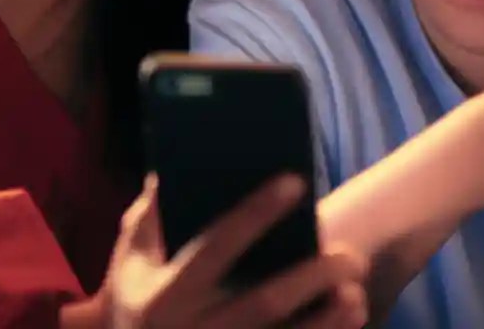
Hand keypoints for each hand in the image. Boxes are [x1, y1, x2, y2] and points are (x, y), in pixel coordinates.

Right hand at [95, 175, 367, 328]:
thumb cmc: (136, 299)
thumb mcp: (129, 258)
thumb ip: (149, 217)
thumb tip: (173, 169)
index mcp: (166, 294)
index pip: (216, 246)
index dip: (255, 213)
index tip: (296, 182)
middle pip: (264, 303)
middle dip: (311, 277)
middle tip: (349, 255)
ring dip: (326, 320)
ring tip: (354, 292)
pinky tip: (347, 321)